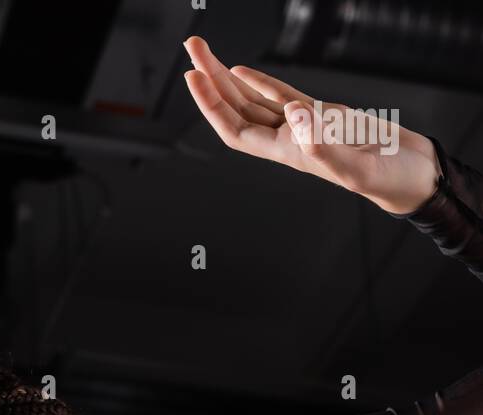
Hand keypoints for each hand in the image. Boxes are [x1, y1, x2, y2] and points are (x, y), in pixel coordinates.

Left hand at [182, 36, 439, 215]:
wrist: (410, 171)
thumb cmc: (385, 177)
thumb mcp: (354, 165)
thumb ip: (322, 144)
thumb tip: (293, 113)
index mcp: (288, 153)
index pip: (235, 129)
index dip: (211, 106)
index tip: (194, 77)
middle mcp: (288, 139)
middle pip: (237, 110)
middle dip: (211, 81)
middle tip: (192, 49)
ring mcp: (302, 125)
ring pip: (254, 99)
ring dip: (227, 77)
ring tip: (204, 52)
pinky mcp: (320, 113)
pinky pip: (280, 95)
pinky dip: (259, 82)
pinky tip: (241, 71)